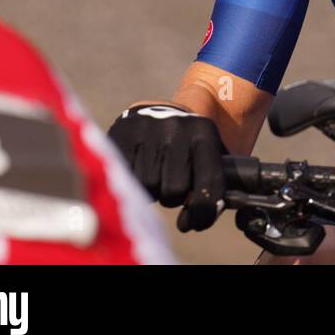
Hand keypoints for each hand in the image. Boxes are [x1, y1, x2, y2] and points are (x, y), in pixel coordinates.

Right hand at [109, 103, 227, 231]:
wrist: (157, 112)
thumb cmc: (187, 145)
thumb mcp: (208, 153)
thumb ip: (212, 183)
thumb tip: (206, 215)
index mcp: (204, 133)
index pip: (210, 182)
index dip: (204, 211)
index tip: (196, 221)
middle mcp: (177, 128)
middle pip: (175, 190)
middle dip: (172, 197)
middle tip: (170, 186)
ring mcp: (148, 129)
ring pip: (149, 187)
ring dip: (152, 191)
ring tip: (154, 176)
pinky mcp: (122, 134)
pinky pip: (126, 177)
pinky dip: (132, 183)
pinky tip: (137, 172)